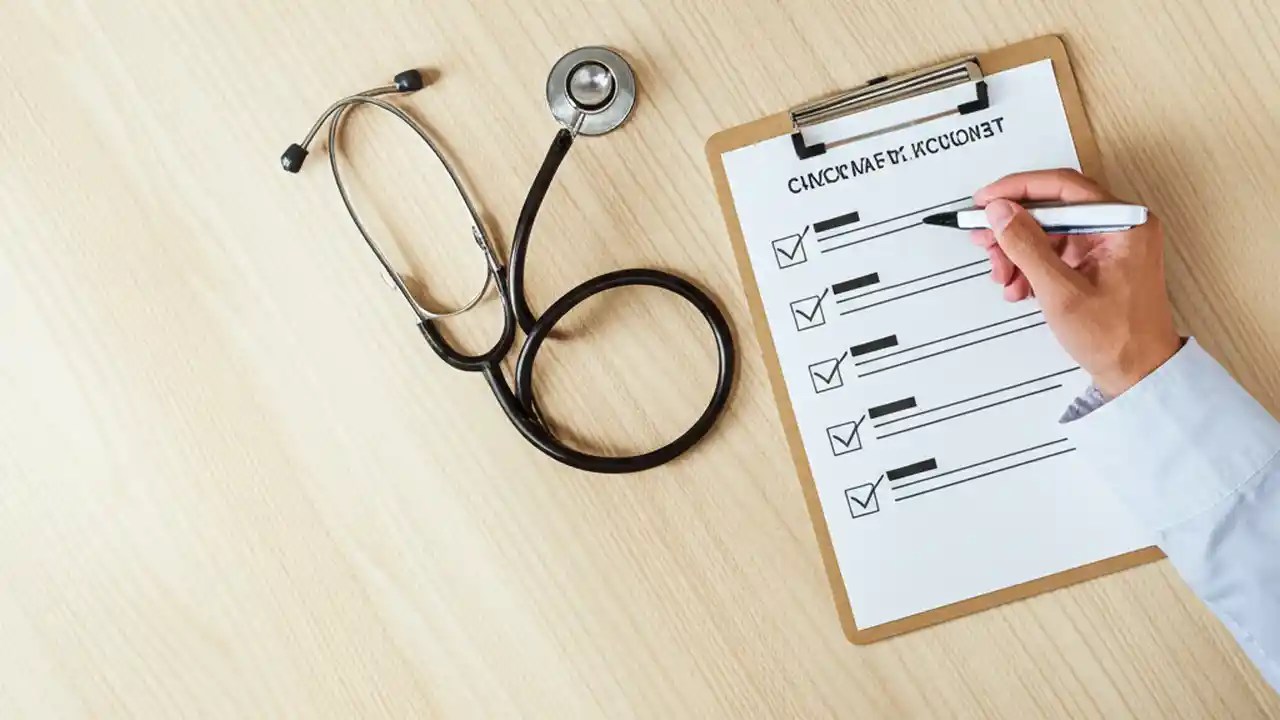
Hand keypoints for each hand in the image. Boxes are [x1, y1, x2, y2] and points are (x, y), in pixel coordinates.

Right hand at [970, 169, 1179, 396]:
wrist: (1138, 374)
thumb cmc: (1116, 338)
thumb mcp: (1061, 291)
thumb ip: (1027, 246)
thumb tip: (1000, 212)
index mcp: (1124, 223)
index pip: (1062, 186)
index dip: (1016, 189)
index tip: (985, 200)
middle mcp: (1119, 226)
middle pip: (1052, 209)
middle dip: (1013, 229)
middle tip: (983, 241)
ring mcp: (1108, 245)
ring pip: (1048, 232)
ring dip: (1018, 252)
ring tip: (1002, 277)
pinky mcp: (1097, 262)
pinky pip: (1054, 252)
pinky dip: (1031, 267)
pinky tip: (1018, 286)